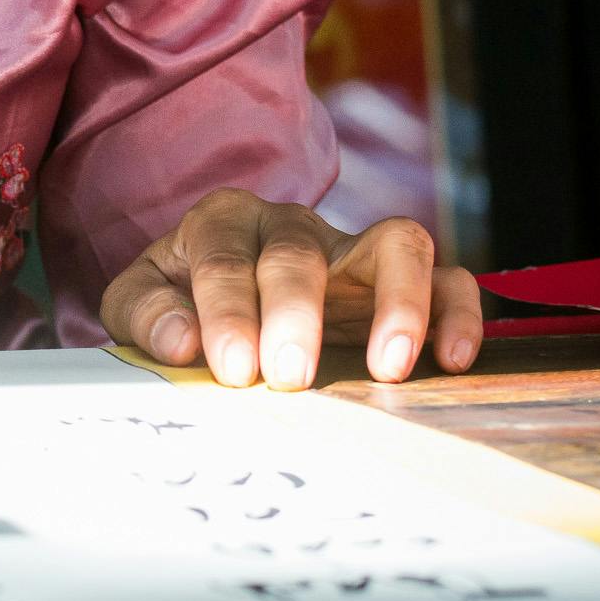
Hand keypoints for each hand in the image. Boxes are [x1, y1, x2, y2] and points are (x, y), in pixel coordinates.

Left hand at [102, 191, 481, 388]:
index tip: (233, 369)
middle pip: (298, 253)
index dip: (228, 311)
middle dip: (293, 314)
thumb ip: (148, 315)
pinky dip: (458, 310)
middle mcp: (291, 225)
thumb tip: (181, 341)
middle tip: (288, 378)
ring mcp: (352, 248)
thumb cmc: (182, 300)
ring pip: (395, 242)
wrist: (220, 292)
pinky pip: (446, 275)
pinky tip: (453, 359)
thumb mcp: (141, 301)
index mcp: (222, 222)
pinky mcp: (400, 279)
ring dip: (397, 301)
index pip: (223, 256)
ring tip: (388, 366)